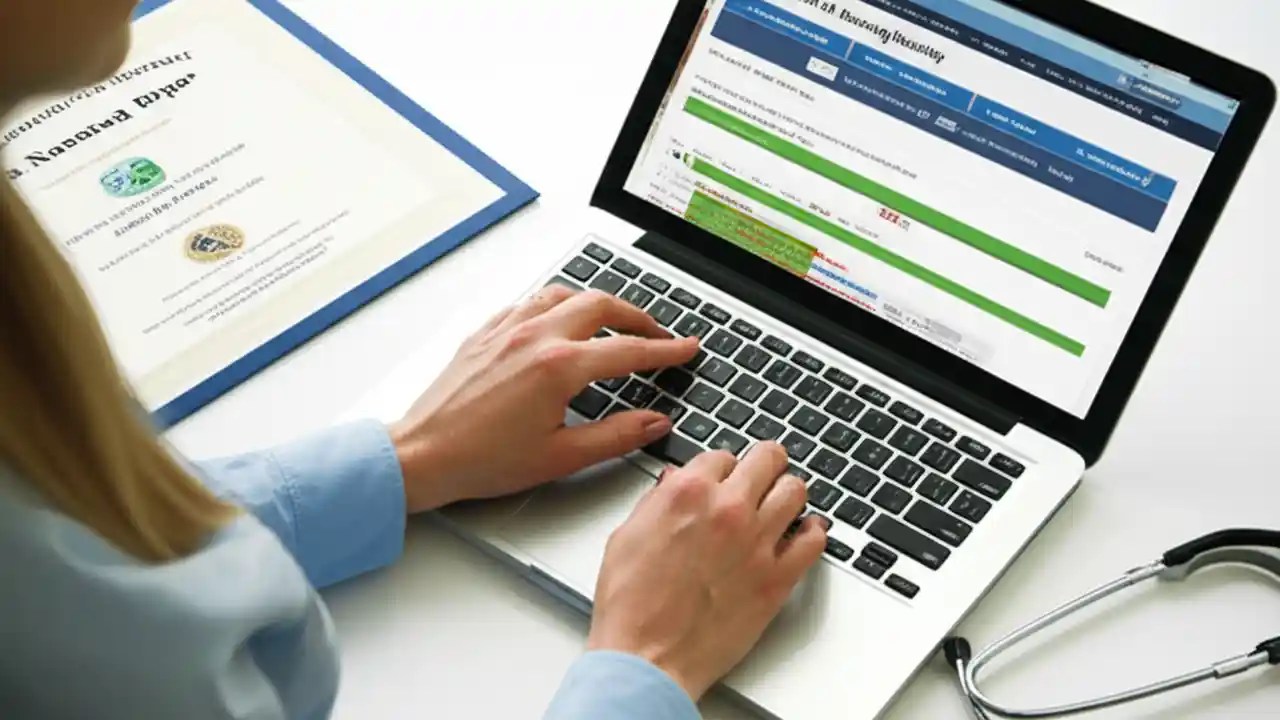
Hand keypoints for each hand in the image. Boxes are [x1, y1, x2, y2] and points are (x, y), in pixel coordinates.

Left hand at [390, 285, 699, 512]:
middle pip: (601, 305)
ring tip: (613, 319)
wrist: (423, 455)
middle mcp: (535, 337)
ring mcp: (507, 329)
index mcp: (559, 367)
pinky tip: (558, 318)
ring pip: (564, 293)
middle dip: (637, 315)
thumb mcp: (561, 457)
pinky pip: (528, 302)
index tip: (687, 347)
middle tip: (657, 332)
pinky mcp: (485, 333)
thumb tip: (654, 423)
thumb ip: (616, 436)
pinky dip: (554, 303)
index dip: (666, 349)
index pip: (629, 350)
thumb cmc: (481, 460)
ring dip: (595, 302)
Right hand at [585, 443, 829, 700]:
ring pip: (796, 491)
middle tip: (763, 475)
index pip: (722, 455)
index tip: (725, 477)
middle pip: (768, 459)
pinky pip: (814, 541)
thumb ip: (656, 503)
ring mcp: (757, 542)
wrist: (647, 657)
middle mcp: (727, 510)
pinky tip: (802, 536)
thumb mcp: (627, 536)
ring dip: (788, 493)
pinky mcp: (777, 579)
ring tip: (782, 504)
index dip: (723, 467)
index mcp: (687, 493)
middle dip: (764, 465)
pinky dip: (812, 533)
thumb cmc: (631, 605)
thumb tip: (671, 485)